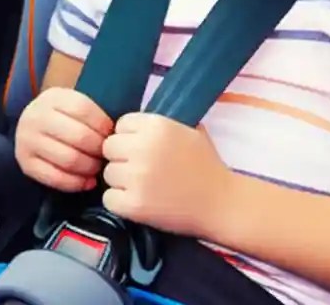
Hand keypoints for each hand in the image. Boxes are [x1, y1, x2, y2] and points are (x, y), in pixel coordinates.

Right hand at [14, 87, 113, 192]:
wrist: (31, 128)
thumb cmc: (62, 118)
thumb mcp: (72, 105)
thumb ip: (91, 115)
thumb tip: (117, 136)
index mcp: (52, 98)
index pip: (83, 109)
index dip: (102, 125)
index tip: (111, 135)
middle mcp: (36, 117)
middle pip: (78, 136)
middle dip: (98, 149)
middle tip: (107, 155)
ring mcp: (28, 141)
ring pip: (69, 159)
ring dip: (90, 167)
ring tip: (97, 168)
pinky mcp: (26, 164)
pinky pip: (56, 178)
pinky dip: (76, 183)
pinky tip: (87, 182)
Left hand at [101, 113, 231, 238]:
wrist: (221, 203)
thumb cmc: (206, 166)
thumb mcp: (189, 131)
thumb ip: (161, 124)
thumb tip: (134, 124)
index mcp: (157, 126)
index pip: (121, 124)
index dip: (130, 137)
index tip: (142, 148)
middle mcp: (143, 148)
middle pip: (109, 148)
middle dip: (122, 157)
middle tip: (140, 169)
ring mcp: (136, 177)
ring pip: (108, 173)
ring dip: (120, 181)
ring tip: (143, 187)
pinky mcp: (133, 205)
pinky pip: (109, 199)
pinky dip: (120, 202)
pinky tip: (139, 202)